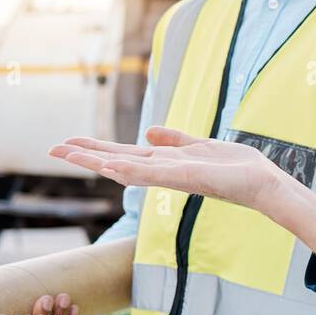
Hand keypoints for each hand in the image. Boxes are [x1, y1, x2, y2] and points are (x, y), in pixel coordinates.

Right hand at [49, 126, 284, 212]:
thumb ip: (175, 139)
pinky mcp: (187, 177)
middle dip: (86, 155)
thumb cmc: (235, 169)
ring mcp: (173, 176)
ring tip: (69, 152)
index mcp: (167, 162)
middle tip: (52, 148)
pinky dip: (132, 170)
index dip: (96, 149)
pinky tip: (112, 167)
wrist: (263, 183)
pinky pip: (155, 173)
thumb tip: (148, 131)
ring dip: (99, 160)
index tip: (68, 142)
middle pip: (118, 160)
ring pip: (128, 167)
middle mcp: (165, 170)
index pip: (124, 154)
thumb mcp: (200, 146)